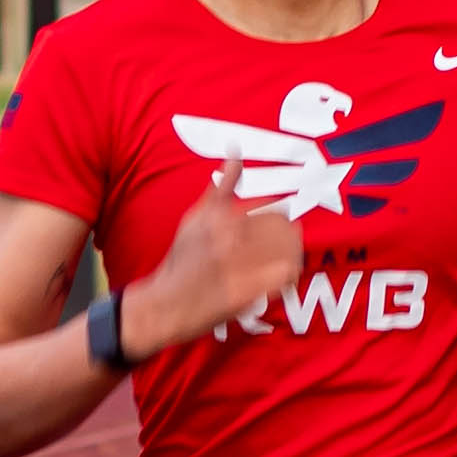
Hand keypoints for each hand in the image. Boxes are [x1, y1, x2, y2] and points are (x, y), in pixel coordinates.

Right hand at [118, 161, 296, 354]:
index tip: (278, 222)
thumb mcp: (195, 218)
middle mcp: (231, 239)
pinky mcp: (245, 293)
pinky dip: (288, 276)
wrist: (165, 304)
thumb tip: (236, 153)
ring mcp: (238, 267)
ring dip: (292, 254)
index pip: (274, 207)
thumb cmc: (181, 260)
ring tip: (285, 258)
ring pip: (288, 252)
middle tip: (286, 241)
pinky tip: (282, 277)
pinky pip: (282, 278)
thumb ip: (221, 186)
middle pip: (284, 229)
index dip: (281, 215)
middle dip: (289, 235)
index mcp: (223, 218)